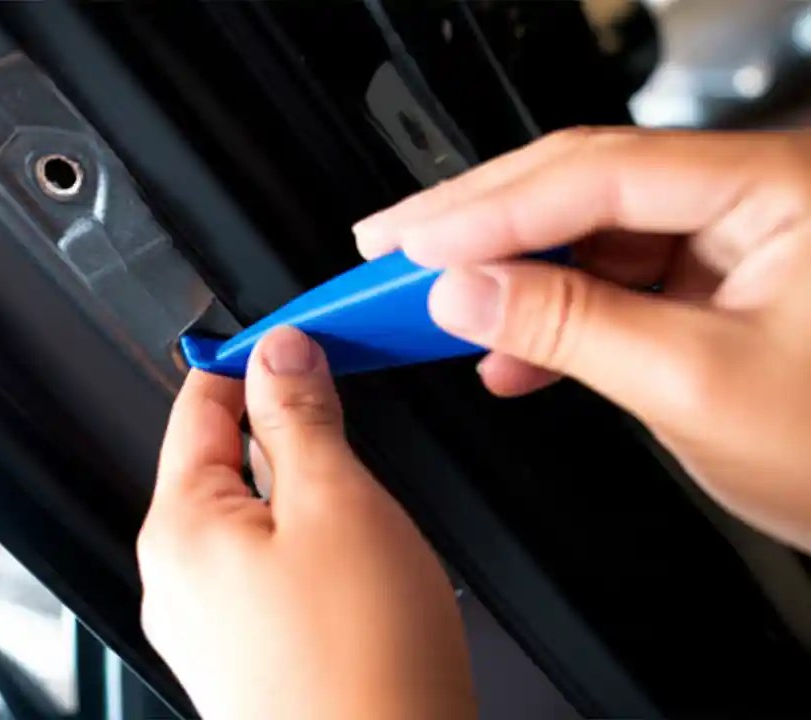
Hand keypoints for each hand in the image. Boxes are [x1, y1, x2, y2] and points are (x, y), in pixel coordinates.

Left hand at [138, 327, 473, 719]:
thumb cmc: (361, 667)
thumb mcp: (338, 504)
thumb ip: (300, 418)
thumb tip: (280, 355)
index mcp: (179, 527)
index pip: (198, 406)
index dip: (249, 361)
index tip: (294, 340)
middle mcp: (174, 579)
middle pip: (221, 462)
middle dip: (283, 434)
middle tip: (345, 424)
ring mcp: (205, 625)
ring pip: (249, 521)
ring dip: (300, 497)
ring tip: (360, 517)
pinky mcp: (243, 659)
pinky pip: (263, 576)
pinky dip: (305, 554)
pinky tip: (353, 576)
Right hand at [355, 127, 810, 551]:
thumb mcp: (692, 386)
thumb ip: (568, 325)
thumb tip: (466, 288)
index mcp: (777, 187)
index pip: (596, 175)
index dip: (487, 209)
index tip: (409, 244)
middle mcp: (757, 193)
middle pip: (583, 186)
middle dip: (480, 225)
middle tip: (390, 250)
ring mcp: (740, 235)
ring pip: (590, 232)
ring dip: (510, 276)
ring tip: (435, 310)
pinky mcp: (723, 278)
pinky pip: (616, 277)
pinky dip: (555, 314)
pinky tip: (511, 351)